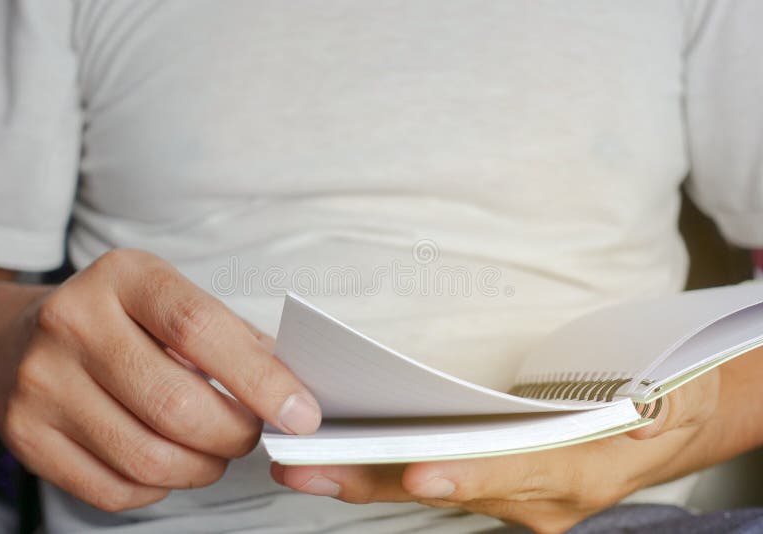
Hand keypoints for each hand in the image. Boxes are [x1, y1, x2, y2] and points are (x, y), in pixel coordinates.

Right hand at [0, 249, 320, 510]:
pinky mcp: (26, 436)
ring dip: (203, 467)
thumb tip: (293, 393)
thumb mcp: (173, 301)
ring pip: (148, 458)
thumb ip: (233, 339)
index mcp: (124, 276)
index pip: (200, 329)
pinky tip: (169, 463)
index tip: (301, 414)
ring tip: (214, 452)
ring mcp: (42, 382)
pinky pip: (114, 489)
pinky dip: (160, 487)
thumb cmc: (122, 321)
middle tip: (251, 433)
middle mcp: (73, 322)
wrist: (21, 339)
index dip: (260, 378)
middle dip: (235, 433)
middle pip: (176, 404)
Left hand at [273, 370, 720, 533]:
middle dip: (375, 482)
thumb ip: (638, 410)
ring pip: (432, 493)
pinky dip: (389, 475)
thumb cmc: (661, 404)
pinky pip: (436, 486)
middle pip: (449, 490)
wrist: (668, 432)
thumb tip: (608, 412)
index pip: (519, 473)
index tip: (417, 473)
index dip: (470, 476)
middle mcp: (541, 499)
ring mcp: (518, 504)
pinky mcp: (502, 495)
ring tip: (305, 466)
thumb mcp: (665, 399)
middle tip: (306, 470)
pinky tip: (347, 459)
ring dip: (367, 480)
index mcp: (583, 470)